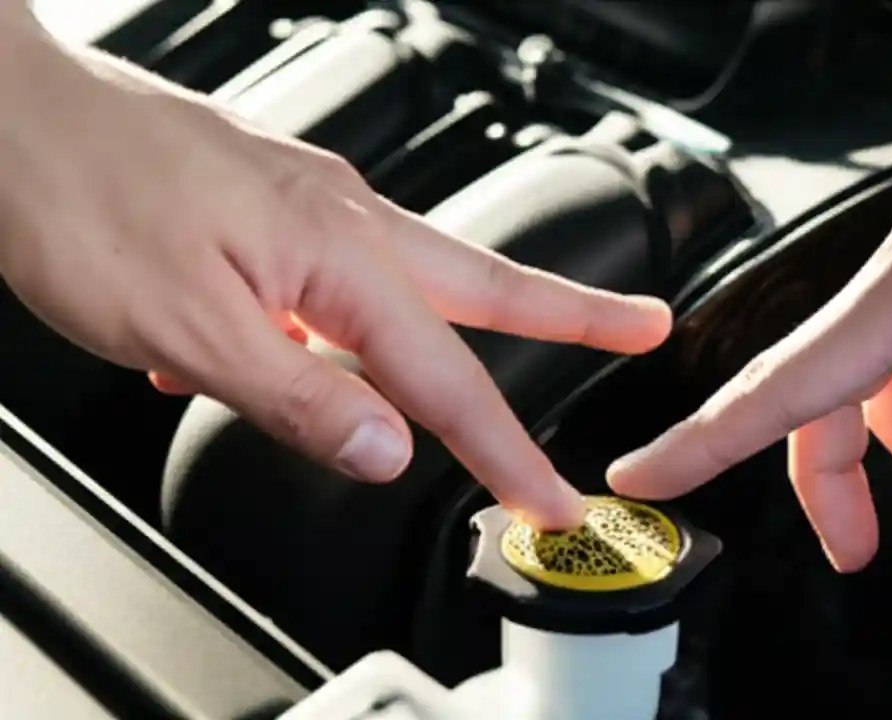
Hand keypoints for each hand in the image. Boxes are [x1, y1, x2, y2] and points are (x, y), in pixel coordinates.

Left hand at [0, 14, 670, 529]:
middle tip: (648, 323)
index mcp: (337, 255)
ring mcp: (308, 202)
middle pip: (485, 286)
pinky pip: (339, 271)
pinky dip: (354, 317)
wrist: (6, 111)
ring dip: (478, 316)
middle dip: (577, 313)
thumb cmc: (79, 198)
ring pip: (417, 276)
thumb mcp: (189, 331)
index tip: (549, 499)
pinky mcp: (271, 203)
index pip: (447, 382)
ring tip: (538, 330)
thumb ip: (302, 398)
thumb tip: (388, 452)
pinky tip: (317, 348)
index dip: (505, 453)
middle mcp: (341, 217)